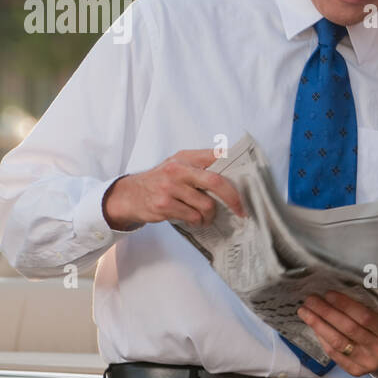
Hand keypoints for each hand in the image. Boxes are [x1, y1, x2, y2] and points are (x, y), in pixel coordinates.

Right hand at [103, 148, 246, 229]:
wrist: (129, 195)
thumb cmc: (160, 181)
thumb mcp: (178, 165)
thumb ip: (200, 166)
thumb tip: (233, 176)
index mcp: (185, 157)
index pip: (217, 155)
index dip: (235, 166)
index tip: (248, 180)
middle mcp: (178, 169)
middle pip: (216, 182)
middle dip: (233, 198)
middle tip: (241, 210)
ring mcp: (170, 187)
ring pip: (206, 205)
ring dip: (211, 215)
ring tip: (207, 217)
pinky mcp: (164, 205)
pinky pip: (193, 217)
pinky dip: (198, 221)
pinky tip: (195, 220)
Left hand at [298, 291, 377, 377]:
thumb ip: (373, 305)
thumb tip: (344, 287)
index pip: (366, 317)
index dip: (346, 305)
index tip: (329, 293)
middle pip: (348, 329)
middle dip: (326, 312)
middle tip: (311, 299)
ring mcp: (367, 363)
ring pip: (338, 343)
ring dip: (318, 325)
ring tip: (305, 312)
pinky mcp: (356, 372)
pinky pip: (335, 355)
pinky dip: (322, 339)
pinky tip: (314, 327)